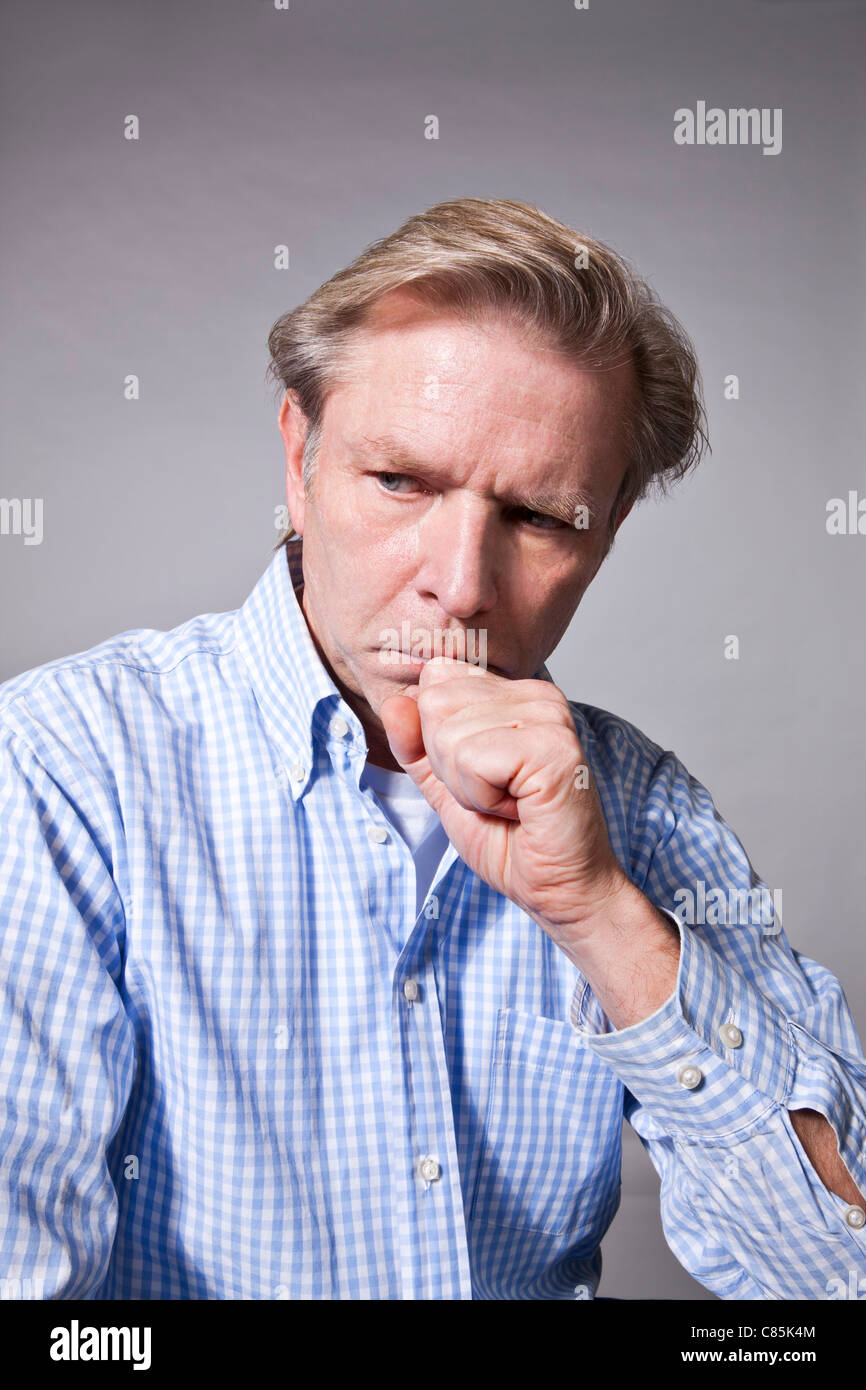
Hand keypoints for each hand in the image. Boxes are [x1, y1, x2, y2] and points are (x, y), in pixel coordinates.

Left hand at [379, 656, 629, 950]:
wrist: (555, 887)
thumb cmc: (510, 839)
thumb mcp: (444, 785)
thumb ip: (415, 744)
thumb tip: (394, 702)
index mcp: (514, 693)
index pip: (434, 682)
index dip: (436, 741)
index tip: (480, 775)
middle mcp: (536, 694)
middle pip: (436, 703)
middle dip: (448, 764)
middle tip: (494, 793)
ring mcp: (548, 717)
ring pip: (450, 734)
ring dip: (467, 787)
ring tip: (508, 803)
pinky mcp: (553, 747)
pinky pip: (473, 760)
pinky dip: (483, 798)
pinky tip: (518, 808)